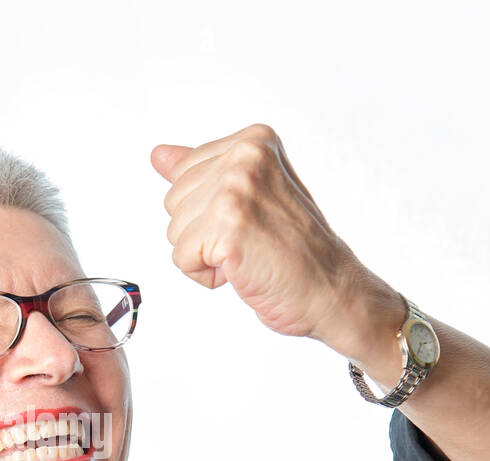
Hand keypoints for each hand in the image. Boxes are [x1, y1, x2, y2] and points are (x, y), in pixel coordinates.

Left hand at [151, 123, 390, 346]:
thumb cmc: (294, 248)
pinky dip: (207, 276)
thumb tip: (159, 155)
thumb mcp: (250, 195)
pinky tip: (242, 270)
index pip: (184, 173)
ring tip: (249, 254)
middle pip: (173, 201)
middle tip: (251, 241)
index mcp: (254, 140)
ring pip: (174, 231)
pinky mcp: (228, 227)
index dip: (208, 210)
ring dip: (205, 256)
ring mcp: (236, 189)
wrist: (330, 290)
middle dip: (202, 233)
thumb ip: (204, 171)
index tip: (251, 219)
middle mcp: (246, 156)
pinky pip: (182, 259)